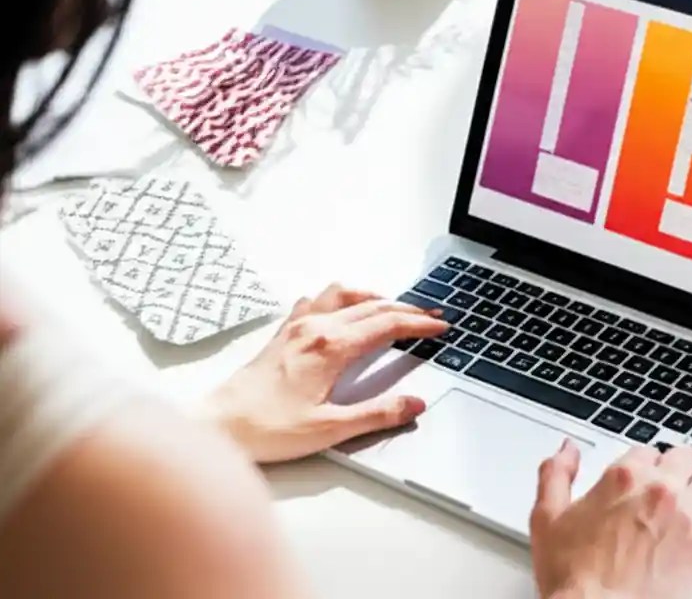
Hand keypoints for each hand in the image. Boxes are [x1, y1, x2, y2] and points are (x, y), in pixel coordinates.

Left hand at [202, 283, 447, 462]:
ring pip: (343, 295)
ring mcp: (296, 328)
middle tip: (430, 317)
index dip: (419, 325)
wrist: (218, 427)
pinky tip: (340, 310)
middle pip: (372, 306)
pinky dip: (338, 299)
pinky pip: (315, 302)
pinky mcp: (282, 335)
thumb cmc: (266, 429)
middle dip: (406, 310)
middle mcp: (315, 330)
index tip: (439, 327)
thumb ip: (377, 414)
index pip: (387, 325)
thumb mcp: (330, 429)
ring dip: (373, 298)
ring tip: (391, 308)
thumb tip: (413, 404)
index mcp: (331, 349)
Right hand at [530, 441, 691, 598]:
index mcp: (624, 478)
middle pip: (684, 456)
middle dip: (674, 466)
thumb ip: (556, 474)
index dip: (641, 464)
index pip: (646, 450)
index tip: (637, 478)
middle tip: (664, 484)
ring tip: (685, 499)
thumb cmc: (574, 576)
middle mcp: (660, 491)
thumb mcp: (547, 517)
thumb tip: (568, 450)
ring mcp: (687, 517)